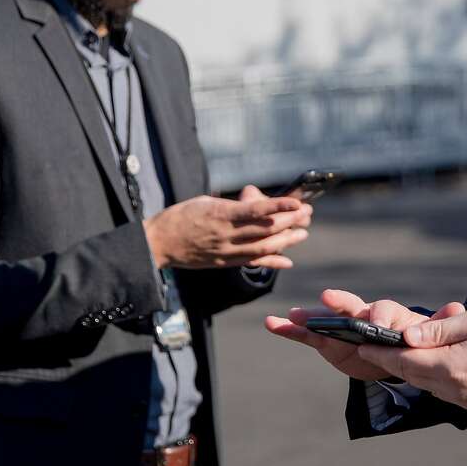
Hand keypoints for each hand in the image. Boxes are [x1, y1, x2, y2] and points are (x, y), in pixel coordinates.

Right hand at [143, 185, 311, 270]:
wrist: (159, 242)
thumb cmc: (182, 216)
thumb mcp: (206, 202)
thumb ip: (232, 207)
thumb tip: (256, 206)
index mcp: (221, 214)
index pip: (255, 211)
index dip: (278, 207)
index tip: (296, 203)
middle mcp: (225, 234)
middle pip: (264, 230)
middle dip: (289, 222)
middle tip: (307, 214)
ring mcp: (225, 251)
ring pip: (262, 248)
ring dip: (285, 241)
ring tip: (303, 233)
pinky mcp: (223, 263)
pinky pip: (251, 262)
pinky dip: (271, 262)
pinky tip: (287, 260)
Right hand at [264, 289, 464, 381]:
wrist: (398, 354)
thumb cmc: (412, 339)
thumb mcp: (430, 333)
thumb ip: (440, 323)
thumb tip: (457, 308)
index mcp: (387, 314)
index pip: (382, 310)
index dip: (379, 316)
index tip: (376, 322)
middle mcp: (361, 317)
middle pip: (349, 308)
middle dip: (339, 305)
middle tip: (328, 300)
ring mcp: (342, 329)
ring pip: (324, 321)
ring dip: (308, 317)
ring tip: (289, 316)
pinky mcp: (328, 343)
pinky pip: (307, 336)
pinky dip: (289, 331)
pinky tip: (271, 323)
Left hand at [356, 309, 466, 411]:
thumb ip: (439, 331)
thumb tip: (407, 336)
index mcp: (451, 368)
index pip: (405, 360)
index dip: (380, 352)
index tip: (361, 343)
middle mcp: (452, 389)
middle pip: (410, 374)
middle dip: (388, 360)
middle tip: (368, 346)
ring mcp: (462, 399)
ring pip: (423, 383)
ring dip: (407, 368)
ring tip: (391, 352)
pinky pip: (440, 389)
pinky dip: (426, 375)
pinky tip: (424, 362)